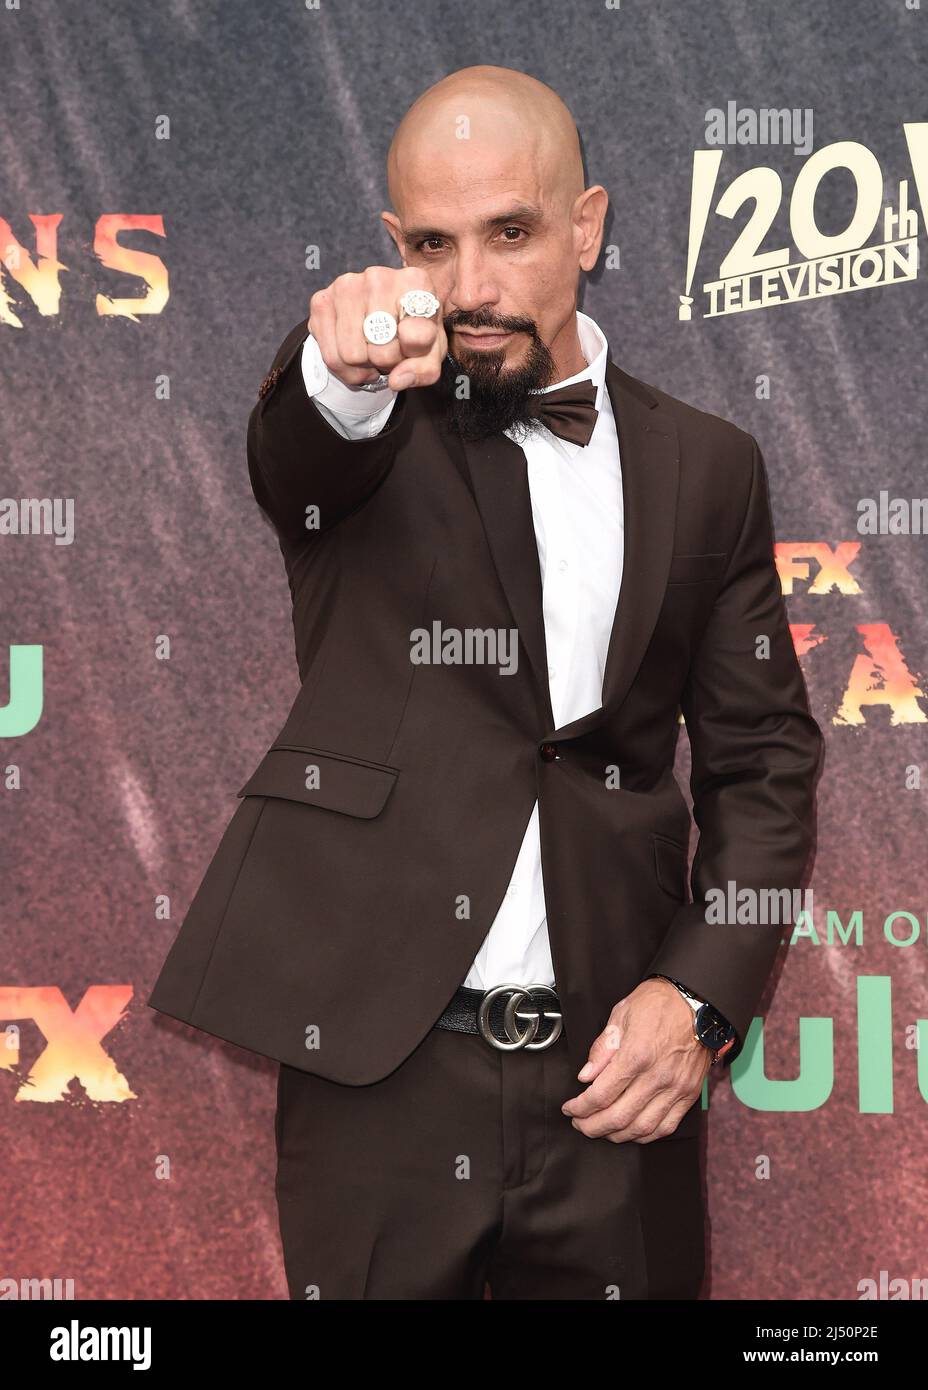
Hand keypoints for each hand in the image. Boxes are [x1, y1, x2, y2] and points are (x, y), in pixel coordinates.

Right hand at [308, 266, 446, 392]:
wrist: (381, 318)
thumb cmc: (412, 333)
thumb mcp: (429, 353)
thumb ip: (424, 370)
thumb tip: (397, 380)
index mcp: (416, 282)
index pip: (416, 336)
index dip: (412, 354)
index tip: (411, 346)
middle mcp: (379, 277)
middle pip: (382, 352)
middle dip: (387, 363)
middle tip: (390, 352)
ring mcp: (347, 286)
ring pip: (352, 356)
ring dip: (364, 366)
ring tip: (372, 352)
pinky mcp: (322, 300)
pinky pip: (331, 356)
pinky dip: (344, 368)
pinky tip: (356, 356)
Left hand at [560, 977, 710, 1142]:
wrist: (697, 1001)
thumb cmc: (658, 1004)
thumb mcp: (621, 1015)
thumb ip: (602, 1049)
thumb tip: (585, 1076)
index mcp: (636, 1055)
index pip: (601, 1094)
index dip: (580, 1107)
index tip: (570, 1108)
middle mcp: (657, 1076)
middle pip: (618, 1117)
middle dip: (593, 1126)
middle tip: (580, 1124)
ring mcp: (675, 1088)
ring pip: (641, 1128)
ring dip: (616, 1135)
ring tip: (602, 1130)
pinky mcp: (689, 1094)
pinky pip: (666, 1126)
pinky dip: (645, 1135)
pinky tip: (631, 1131)